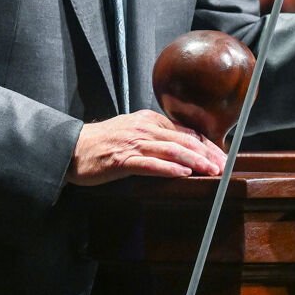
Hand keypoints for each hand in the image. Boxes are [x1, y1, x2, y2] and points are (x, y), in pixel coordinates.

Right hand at [68, 111, 225, 184]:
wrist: (71, 148)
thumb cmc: (101, 143)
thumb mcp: (132, 132)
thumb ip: (155, 137)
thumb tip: (182, 149)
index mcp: (148, 120)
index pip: (185, 131)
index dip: (207, 145)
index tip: (221, 157)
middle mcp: (143, 129)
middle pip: (183, 140)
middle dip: (206, 154)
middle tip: (223, 166)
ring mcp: (133, 144)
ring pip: (171, 150)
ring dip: (194, 161)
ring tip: (210, 170)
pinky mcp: (122, 160)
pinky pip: (149, 164)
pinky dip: (168, 168)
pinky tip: (182, 174)